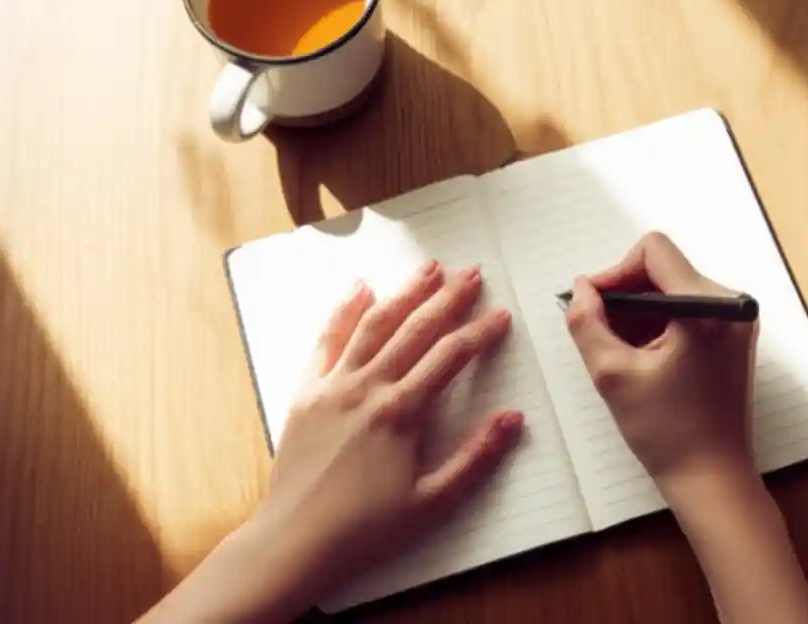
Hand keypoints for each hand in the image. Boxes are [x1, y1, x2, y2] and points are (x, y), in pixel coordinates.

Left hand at [258, 261, 522, 591]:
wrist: (295, 540)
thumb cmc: (366, 530)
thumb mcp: (433, 504)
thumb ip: (476, 458)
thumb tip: (513, 419)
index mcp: (401, 412)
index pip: (451, 357)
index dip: (479, 333)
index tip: (500, 315)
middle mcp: (367, 387)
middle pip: (415, 329)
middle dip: (447, 298)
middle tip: (471, 273)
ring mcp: (332, 386)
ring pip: (373, 324)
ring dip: (404, 292)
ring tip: (428, 267)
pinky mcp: (305, 393)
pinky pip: (327, 340)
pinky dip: (344, 311)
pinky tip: (359, 289)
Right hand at [564, 232, 756, 481]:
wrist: (713, 478)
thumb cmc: (668, 434)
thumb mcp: (612, 374)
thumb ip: (587, 322)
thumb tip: (581, 288)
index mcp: (708, 308)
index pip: (653, 251)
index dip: (614, 272)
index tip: (592, 304)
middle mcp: (731, 305)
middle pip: (663, 270)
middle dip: (624, 296)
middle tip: (597, 331)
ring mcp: (736, 321)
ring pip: (672, 291)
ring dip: (638, 313)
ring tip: (618, 351)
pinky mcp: (733, 338)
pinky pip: (687, 311)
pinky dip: (657, 325)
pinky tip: (640, 358)